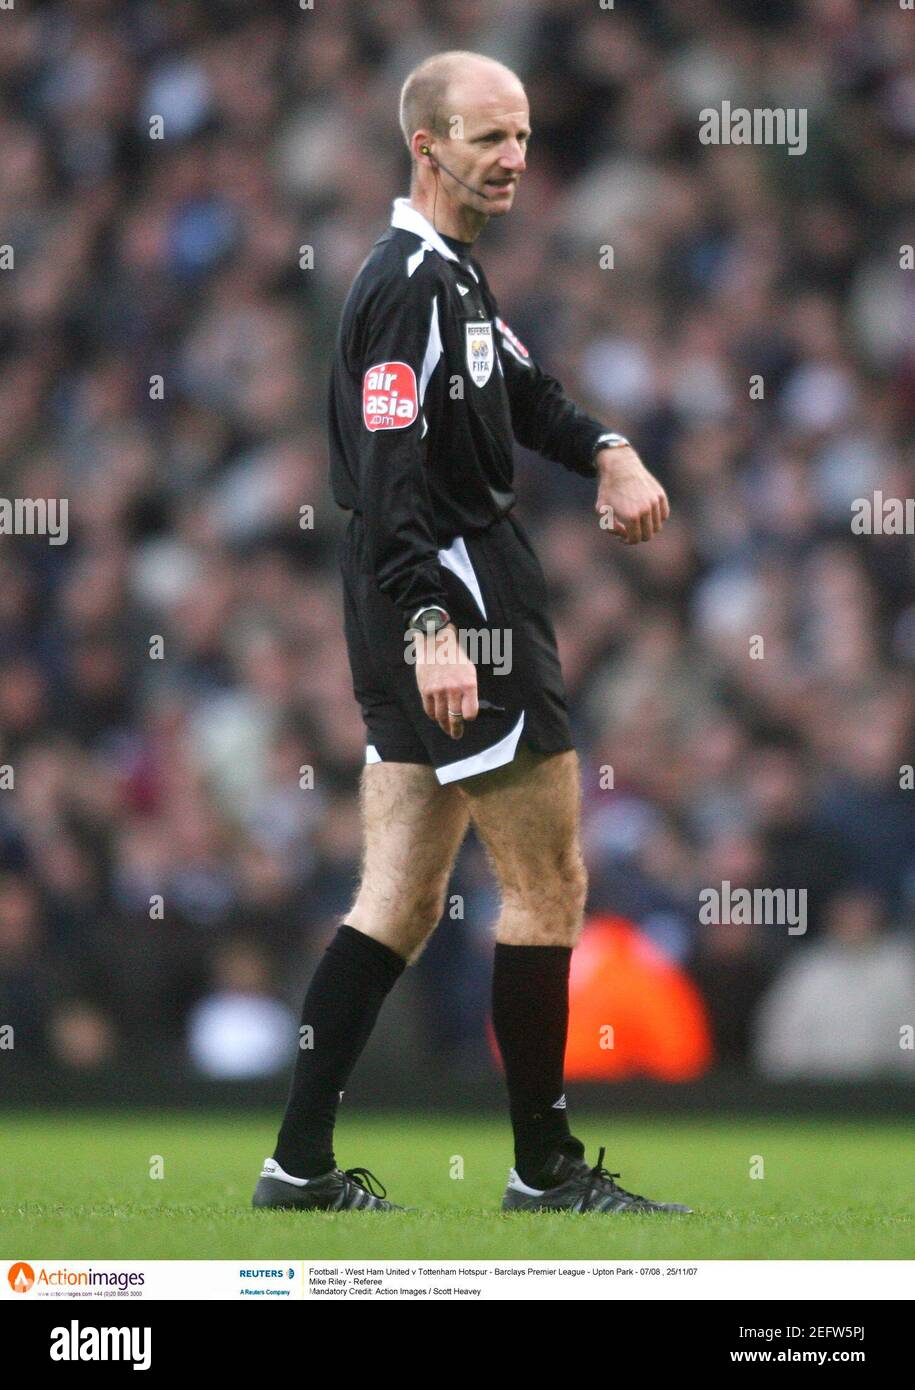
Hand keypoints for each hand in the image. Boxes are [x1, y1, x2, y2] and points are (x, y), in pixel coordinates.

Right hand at [412, 624, 478, 738]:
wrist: (436, 643)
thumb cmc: (455, 657)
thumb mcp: (469, 671)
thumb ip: (469, 690)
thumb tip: (468, 709)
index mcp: (469, 684)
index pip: (470, 713)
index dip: (470, 717)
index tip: (468, 718)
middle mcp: (453, 689)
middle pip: (455, 718)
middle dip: (456, 730)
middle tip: (456, 735)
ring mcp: (438, 690)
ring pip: (441, 716)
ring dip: (444, 725)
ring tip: (447, 728)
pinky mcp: (425, 690)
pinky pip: (429, 710)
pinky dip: (433, 716)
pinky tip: (436, 717)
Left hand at [595, 445, 668, 543]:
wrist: (620, 465)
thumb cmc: (608, 488)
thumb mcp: (601, 509)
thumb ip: (610, 527)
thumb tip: (624, 535)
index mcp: (631, 516)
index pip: (635, 539)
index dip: (627, 541)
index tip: (622, 537)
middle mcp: (646, 510)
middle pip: (647, 536)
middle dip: (638, 537)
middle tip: (630, 531)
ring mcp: (655, 502)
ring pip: (657, 527)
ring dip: (647, 528)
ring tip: (637, 522)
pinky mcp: (660, 495)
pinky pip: (664, 515)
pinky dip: (657, 518)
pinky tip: (646, 514)